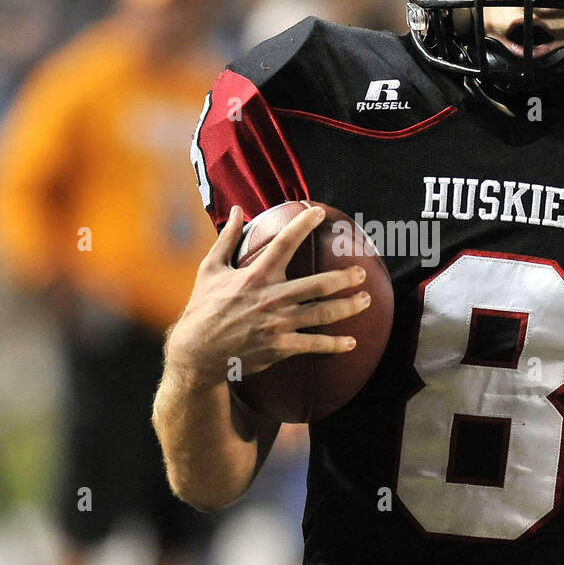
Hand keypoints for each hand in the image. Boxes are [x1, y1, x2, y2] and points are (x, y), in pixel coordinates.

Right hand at [165, 205, 368, 385]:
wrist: (197, 353)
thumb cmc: (203, 308)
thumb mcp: (210, 269)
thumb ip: (227, 239)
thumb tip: (240, 211)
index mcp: (255, 276)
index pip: (284, 243)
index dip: (304, 225)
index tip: (320, 214)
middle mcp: (271, 298)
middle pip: (318, 284)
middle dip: (344, 277)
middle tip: (362, 272)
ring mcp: (278, 324)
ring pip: (322, 314)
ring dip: (348, 307)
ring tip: (366, 299)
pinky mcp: (280, 347)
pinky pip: (314, 345)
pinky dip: (335, 344)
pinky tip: (351, 342)